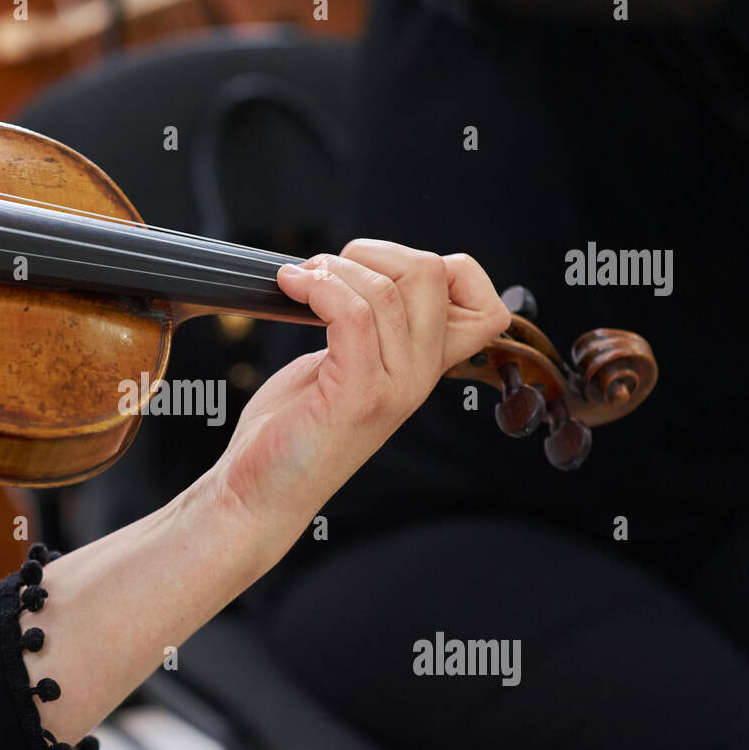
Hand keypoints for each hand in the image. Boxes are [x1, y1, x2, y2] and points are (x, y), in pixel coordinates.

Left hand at [28, 240, 508, 744]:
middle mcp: (419, 379)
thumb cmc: (292, 429)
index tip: (382, 272)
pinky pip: (351, 313)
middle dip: (373, 254)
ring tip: (299, 282)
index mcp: (425, 370)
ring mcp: (391, 389)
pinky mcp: (353, 396)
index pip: (489, 307)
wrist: (258, 495)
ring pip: (386, 290)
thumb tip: (371, 270)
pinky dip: (316, 286)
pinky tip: (288, 286)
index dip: (448, 269)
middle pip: (433, 275)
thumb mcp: (347, 368)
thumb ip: (373, 329)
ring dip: (332, 269)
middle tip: (327, 272)